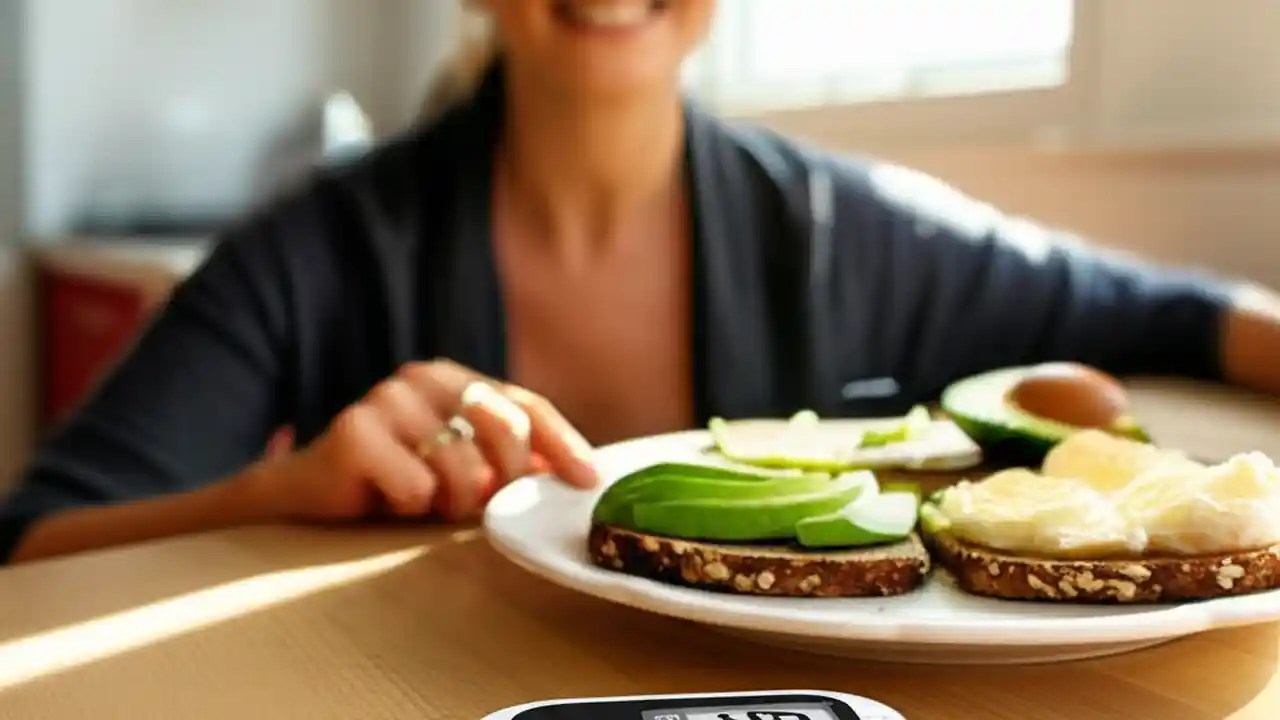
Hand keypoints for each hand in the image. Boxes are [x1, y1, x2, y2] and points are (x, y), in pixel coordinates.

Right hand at [245, 360, 598, 522]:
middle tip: (477, 505)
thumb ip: (511, 460)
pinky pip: (416, 487)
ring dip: (449, 502)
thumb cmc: (396, 480)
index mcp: (458, 379)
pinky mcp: (354, 429)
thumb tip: (578, 474)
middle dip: (506, 481)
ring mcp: (388, 398)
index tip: (587, 481)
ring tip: (420, 499)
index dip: (563, 444)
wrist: (309, 494)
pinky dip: (408, 506)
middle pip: (506, 430)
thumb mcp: (464, 466)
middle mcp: (425, 377)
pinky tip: (383, 498)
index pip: (527, 406)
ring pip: (462, 470)